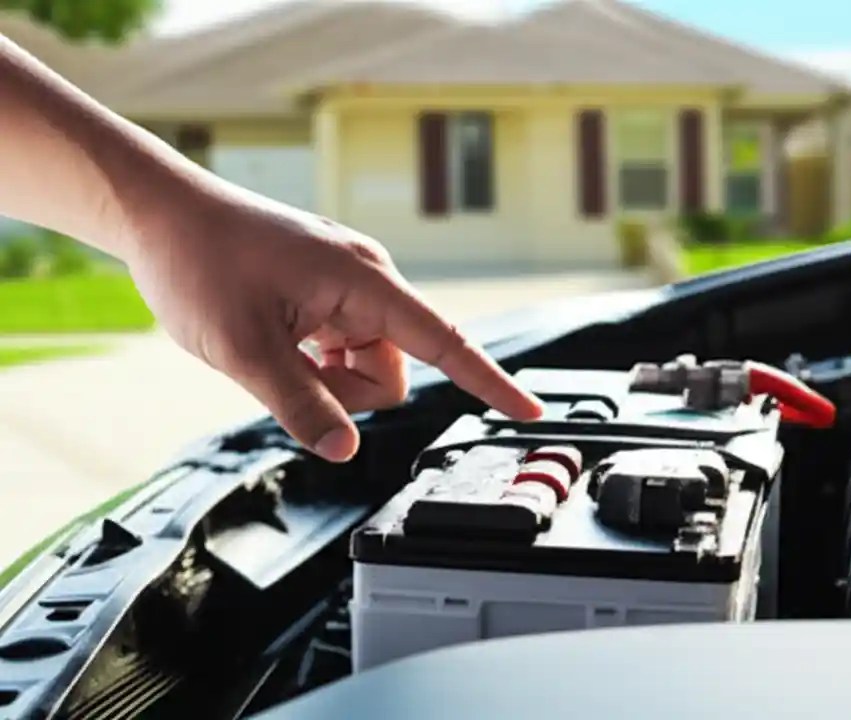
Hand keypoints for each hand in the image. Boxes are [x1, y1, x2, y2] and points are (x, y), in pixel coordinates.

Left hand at [123, 182, 543, 462]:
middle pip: (393, 368)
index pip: (444, 342)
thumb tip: (346, 450)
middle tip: (281, 367)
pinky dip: (314, 358)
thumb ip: (301, 405)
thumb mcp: (241, 350)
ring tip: (270, 345)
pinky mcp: (329, 288)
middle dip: (347, 390)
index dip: (489, 383)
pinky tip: (273, 335)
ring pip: (366, 362)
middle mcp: (368, 277)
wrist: (159, 213)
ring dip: (325, 376)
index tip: (529, 412)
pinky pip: (343, 344)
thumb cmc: (198, 263)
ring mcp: (348, 282)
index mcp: (364, 281)